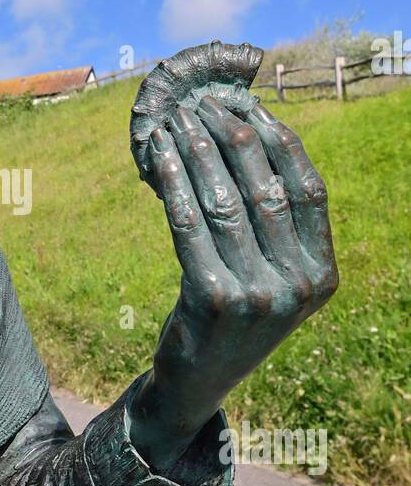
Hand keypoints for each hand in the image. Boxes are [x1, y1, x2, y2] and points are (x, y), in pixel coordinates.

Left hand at [129, 96, 337, 472]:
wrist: (197, 382)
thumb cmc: (232, 314)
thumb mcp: (271, 275)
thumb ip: (275, 225)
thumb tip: (248, 133)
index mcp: (324, 274)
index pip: (308, 189)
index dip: (279, 140)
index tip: (249, 104)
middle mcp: (300, 286)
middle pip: (265, 188)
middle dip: (231, 136)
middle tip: (202, 104)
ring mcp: (259, 296)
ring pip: (225, 202)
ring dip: (197, 152)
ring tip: (177, 121)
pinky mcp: (214, 302)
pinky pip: (190, 227)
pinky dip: (173, 184)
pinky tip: (161, 156)